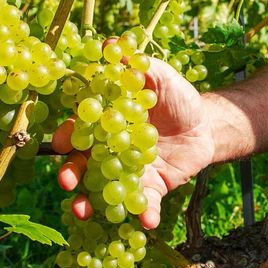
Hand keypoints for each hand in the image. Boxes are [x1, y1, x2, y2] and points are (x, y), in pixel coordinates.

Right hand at [53, 55, 214, 229]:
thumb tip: (112, 45)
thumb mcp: (161, 76)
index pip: (79, 129)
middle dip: (70, 173)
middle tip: (66, 181)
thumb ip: (138, 64)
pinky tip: (146, 222)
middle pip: (82, 164)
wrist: (207, 124)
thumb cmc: (177, 97)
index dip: (67, 135)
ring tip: (82, 211)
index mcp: (104, 123)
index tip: (60, 142)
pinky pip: (143, 204)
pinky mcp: (150, 188)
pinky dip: (143, 214)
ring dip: (89, 202)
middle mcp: (108, 150)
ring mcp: (127, 172)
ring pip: (102, 190)